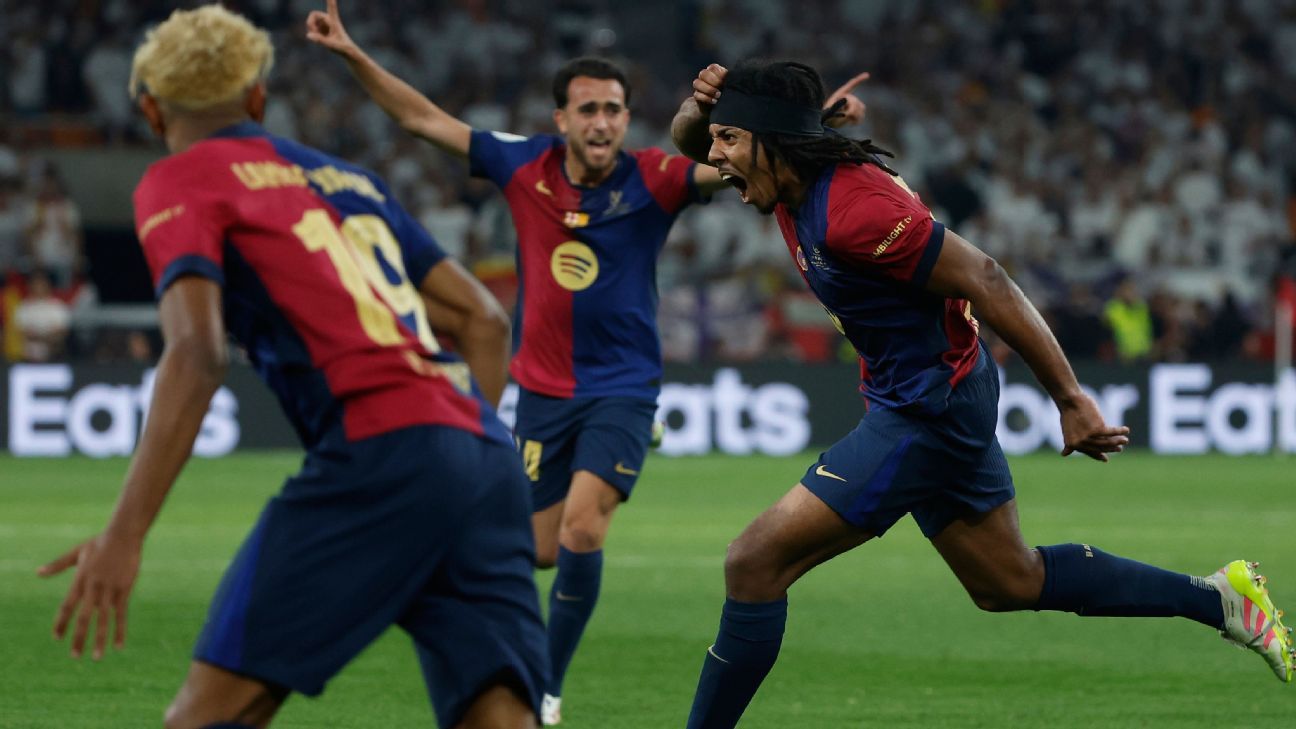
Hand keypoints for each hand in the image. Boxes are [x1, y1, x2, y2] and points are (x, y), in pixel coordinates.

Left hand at [39, 532, 141, 659]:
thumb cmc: (99, 542)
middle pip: (84, 618)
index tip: (57, 637)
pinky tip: (119, 645)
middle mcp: (93, 588)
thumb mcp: (76, 552)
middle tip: (75, 655)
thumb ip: (58, 565)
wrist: (124, 535)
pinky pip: (121, 614)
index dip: (61, 623)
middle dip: (79, 638)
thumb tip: (38, 573)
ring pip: (104, 620)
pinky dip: (120, 630)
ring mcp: (110, 590)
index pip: (67, 606)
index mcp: (80, 580)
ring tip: (96, 657)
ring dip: (99, 640)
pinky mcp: (124, 590)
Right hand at [305, 0, 356, 55]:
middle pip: (314, 14)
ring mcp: (325, 23)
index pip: (331, 9)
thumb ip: (320, 40)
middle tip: (311, 31)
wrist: (346, 50)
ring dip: (311, 28)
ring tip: (318, 37)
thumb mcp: (331, 45)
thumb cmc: (342, 47)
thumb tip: (308, 35)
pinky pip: (312, 27)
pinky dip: (313, 33)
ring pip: (312, 21)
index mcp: (334, 21)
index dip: (330, 2)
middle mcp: (329, 19)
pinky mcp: (323, 28)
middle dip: (310, 22)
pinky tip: (319, 38)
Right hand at [692, 63, 727, 106]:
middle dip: (712, 80)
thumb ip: (729, 80)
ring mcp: (699, 86)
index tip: (725, 79)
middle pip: (703, 73)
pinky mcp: (697, 95)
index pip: (713, 67)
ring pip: (697, 83)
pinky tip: (714, 101)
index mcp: (714, 72)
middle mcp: (705, 77)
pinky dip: (706, 98)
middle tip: (721, 86)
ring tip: (718, 95)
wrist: (721, 106)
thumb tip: (731, 78)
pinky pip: (696, 95)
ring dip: (708, 89)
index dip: (718, 72)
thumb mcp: (729, 85)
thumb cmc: (727, 93)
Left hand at [824, 71, 868, 127]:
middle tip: (847, 116)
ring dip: (857, 114)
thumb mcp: (830, 112)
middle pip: (855, 102)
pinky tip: (853, 123)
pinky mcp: (856, 112)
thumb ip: (839, 108)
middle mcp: (848, 97)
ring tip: (849, 120)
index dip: (859, 80)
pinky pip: (862, 113)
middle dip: (852, 110)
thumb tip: (849, 107)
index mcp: (840, 94)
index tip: (867, 75)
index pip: (851, 85)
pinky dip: (859, 118)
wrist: (827, 123)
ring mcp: (853, 104)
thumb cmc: (826, 117)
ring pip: (861, 107)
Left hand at [1058, 393, 1129, 461]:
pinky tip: (1126, 430)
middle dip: (1110, 449)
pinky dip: (1120, 431)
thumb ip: (1070, 443)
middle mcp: (1080, 443)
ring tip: (1125, 441)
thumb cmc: (1068, 414)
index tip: (1106, 459)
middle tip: (1119, 449)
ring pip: (1108, 442)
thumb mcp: (1066, 431)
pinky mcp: (1097, 429)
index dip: (1097, 455)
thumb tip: (1064, 454)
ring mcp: (1089, 437)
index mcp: (1073, 444)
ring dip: (1118, 441)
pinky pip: (1112, 432)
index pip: (1089, 452)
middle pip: (1099, 447)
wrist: (1069, 401)